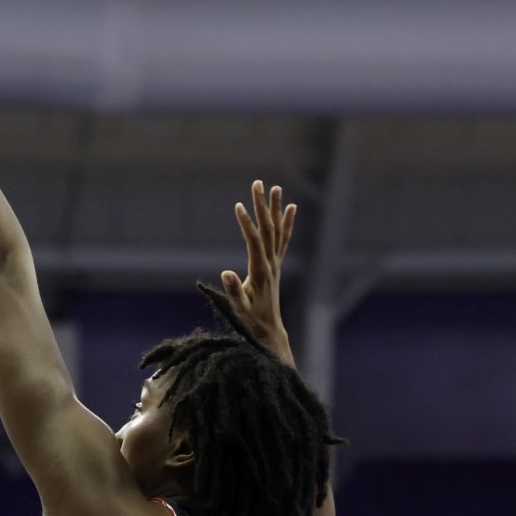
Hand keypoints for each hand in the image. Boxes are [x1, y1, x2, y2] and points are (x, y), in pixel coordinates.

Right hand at [223, 180, 297, 362]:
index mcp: (260, 272)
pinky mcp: (275, 265)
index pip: (254, 241)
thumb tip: (226, 273)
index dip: (246, 223)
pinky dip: (286, 222)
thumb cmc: (251, 321)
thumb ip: (234, 291)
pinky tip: (290, 208)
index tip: (238, 206)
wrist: (269, 331)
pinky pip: (283, 239)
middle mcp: (271, 264)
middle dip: (262, 206)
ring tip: (274, 188)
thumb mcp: (239, 309)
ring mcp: (276, 263)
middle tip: (257, 184)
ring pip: (277, 230)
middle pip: (267, 229)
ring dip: (275, 208)